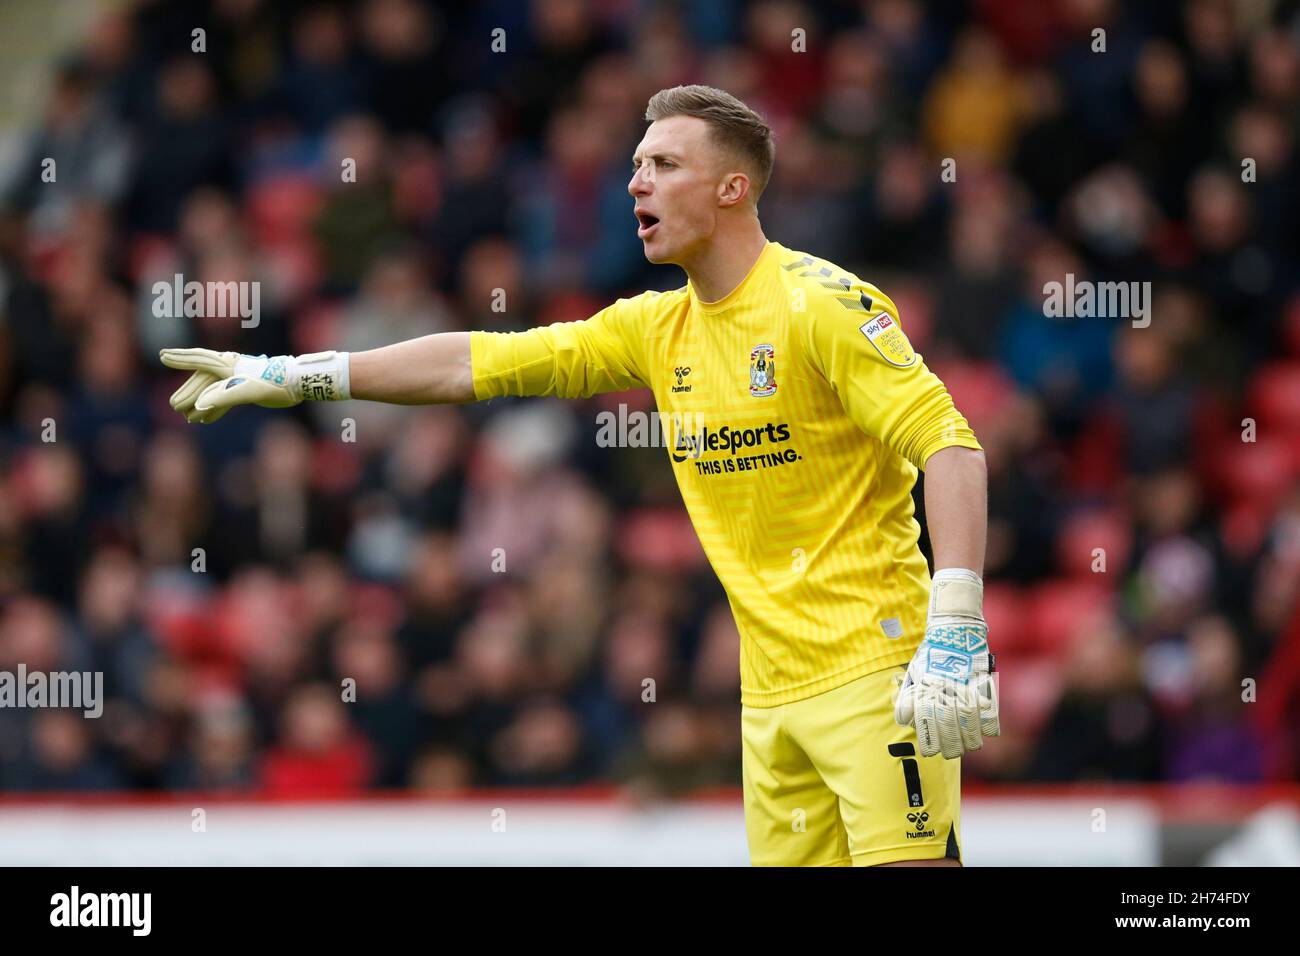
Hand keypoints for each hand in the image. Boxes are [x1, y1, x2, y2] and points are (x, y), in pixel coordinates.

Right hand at [160, 348, 348, 423]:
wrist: (300, 384)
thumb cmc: (277, 385)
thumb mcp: (250, 391)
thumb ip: (224, 396)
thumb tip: (200, 406)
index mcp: (230, 367)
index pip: (200, 361)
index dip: (181, 359)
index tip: (163, 355)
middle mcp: (233, 370)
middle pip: (202, 377)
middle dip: (187, 389)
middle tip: (172, 400)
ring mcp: (241, 379)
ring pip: (213, 389)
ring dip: (199, 401)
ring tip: (186, 414)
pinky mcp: (251, 389)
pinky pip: (226, 398)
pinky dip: (215, 408)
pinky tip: (207, 420)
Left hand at [894, 568, 999, 758]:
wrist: (955, 631)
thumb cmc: (931, 656)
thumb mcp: (914, 673)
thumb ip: (908, 698)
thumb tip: (904, 721)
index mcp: (928, 689)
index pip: (928, 724)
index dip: (930, 742)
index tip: (931, 752)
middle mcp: (947, 692)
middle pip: (950, 730)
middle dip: (950, 746)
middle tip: (950, 753)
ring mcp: (967, 690)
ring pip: (971, 725)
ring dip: (970, 740)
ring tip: (968, 747)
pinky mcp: (984, 686)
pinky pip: (990, 713)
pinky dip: (989, 726)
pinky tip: (986, 734)